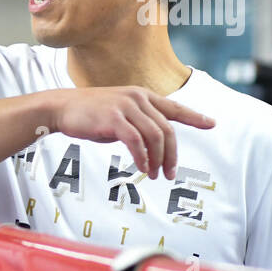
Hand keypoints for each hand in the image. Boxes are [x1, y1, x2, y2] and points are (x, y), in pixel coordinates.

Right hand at [48, 87, 214, 180]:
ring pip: (155, 136)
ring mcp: (126, 107)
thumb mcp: (118, 114)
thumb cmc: (88, 114)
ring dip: (158, 159)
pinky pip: (136, 141)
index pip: (174, 107)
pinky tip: (142, 168)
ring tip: (155, 174)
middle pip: (167, 129)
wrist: (60, 108)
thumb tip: (151, 144)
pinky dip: (142, 157)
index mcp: (141, 95)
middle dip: (172, 154)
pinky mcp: (113, 119)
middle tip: (170, 173)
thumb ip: (137, 123)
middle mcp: (137, 98)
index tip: (212, 124)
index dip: (194, 116)